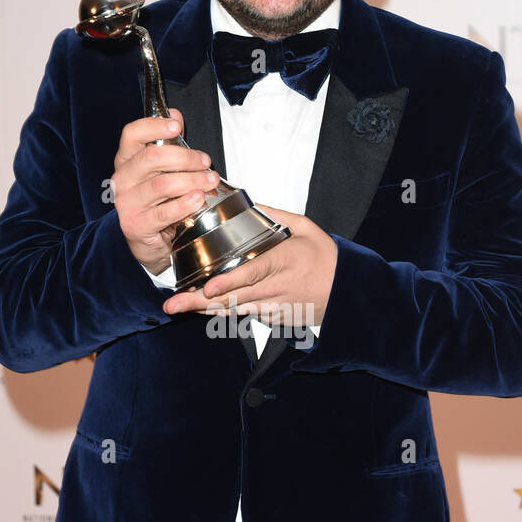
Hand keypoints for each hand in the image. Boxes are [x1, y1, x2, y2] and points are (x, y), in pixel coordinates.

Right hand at [110, 108, 221, 273]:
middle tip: (205, 162)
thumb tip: (175, 113)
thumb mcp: (161, 171)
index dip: (154, 126)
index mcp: (126, 161)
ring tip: (209, 180)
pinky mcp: (137, 225)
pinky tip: (198, 198)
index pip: (132, 135)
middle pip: (152, 158)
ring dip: (191, 180)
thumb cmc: (156, 203)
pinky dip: (184, 204)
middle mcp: (122, 180)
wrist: (147, 242)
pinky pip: (164, 212)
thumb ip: (168, 143)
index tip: (176, 125)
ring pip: (162, 184)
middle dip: (185, 157)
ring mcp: (127, 203)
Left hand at [161, 205, 337, 325]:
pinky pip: (245, 315)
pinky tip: (200, 309)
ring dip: (205, 309)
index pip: (253, 273)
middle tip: (173, 304)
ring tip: (178, 307)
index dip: (229, 282)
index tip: (207, 288)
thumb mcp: (305, 227)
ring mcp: (275, 307)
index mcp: (284, 261)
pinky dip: (223, 312)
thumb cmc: (325, 256)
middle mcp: (277, 287)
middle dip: (201, 302)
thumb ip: (274, 215)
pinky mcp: (275, 318)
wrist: (348, 290)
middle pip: (235, 297)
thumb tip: (247, 203)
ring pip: (235, 309)